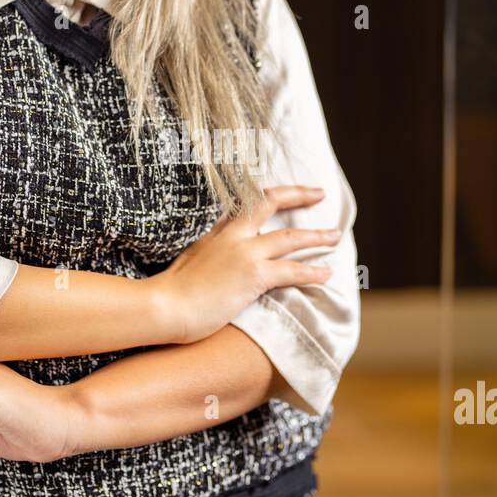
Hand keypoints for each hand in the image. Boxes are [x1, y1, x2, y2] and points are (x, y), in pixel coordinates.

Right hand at [152, 184, 341, 344]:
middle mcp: (230, 236)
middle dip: (298, 195)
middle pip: (269, 203)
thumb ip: (204, 253)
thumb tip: (212, 260)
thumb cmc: (168, 293)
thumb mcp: (186, 261)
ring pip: (290, 238)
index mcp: (213, 231)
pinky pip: (292, 271)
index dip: (266, 194)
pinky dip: (312, 271)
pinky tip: (327, 273)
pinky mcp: (253, 276)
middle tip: (318, 193)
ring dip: (316, 236)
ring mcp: (243, 254)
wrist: (161, 306)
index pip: (244, 203)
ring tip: (335, 236)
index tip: (281, 190)